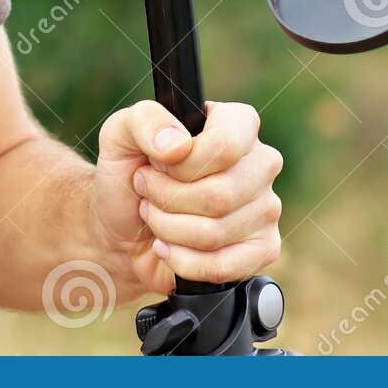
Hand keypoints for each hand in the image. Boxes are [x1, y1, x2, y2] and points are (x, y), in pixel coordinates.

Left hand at [93, 99, 282, 293]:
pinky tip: (169, 248)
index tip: (156, 165)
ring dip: (169, 229)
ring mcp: (267, 207)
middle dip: (167, 200)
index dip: (183, 163)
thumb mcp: (120, 133)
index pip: (227, 143)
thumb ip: (145, 121)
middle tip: (148, 192)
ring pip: (217, 232)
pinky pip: (226, 266)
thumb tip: (177, 146)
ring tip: (156, 216)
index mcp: (237, 123)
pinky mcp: (264, 248)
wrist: (122, 230)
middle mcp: (260, 163)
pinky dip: (183, 261)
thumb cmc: (128, 174)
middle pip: (220, 194)